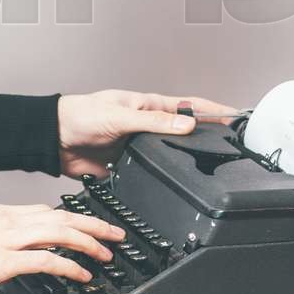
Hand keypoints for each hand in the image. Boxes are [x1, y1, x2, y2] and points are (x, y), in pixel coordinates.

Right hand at [0, 203, 127, 293]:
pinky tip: (83, 275)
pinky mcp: (4, 261)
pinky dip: (70, 266)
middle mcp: (8, 220)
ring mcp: (7, 239)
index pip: (46, 210)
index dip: (73, 217)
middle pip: (62, 216)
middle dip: (93, 224)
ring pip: (61, 233)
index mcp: (1, 213)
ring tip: (107, 254)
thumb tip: (11, 248)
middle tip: (115, 234)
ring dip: (89, 242)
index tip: (89, 224)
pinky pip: (46, 261)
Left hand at [57, 89, 238, 178]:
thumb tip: (186, 125)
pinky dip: (163, 181)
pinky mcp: (130, 168)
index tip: (238, 115)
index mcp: (150, 107)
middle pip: (186, 134)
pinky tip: (175, 186)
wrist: (55, 140)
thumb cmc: (81, 114)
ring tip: (211, 170)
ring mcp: (141, 148)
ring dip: (186, 162)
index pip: (190, 107)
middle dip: (208, 139)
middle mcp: (149, 127)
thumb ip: (153, 122)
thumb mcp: (121, 115)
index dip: (215, 110)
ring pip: (172, 157)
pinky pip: (153, 176)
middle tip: (232, 147)